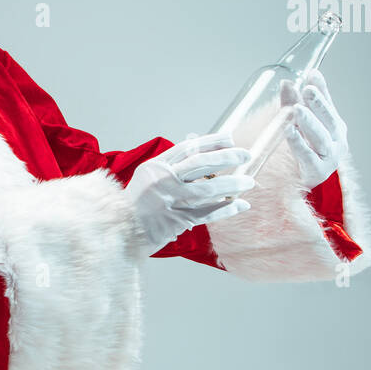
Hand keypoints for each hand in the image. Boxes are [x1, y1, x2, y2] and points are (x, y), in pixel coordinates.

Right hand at [125, 132, 256, 254]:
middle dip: (227, 157)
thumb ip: (172, 166)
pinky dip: (226, 209)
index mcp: (155, 167)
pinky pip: (208, 213)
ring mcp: (170, 201)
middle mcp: (162, 181)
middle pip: (200, 163)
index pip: (188, 148)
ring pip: (208, 189)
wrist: (122, 231)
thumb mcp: (148, 178)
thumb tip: (201, 150)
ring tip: (249, 182)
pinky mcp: (177, 221)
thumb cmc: (137, 204)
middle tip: (245, 155)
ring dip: (232, 184)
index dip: (212, 142)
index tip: (230, 138)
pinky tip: (241, 204)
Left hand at [282, 69, 348, 187]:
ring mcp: (330, 155)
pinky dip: (298, 143)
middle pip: (328, 119)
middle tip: (307, 89)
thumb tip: (287, 82)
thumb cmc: (308, 149)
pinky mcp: (317, 170)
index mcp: (335, 125)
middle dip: (318, 103)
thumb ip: (293, 104)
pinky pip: (307, 155)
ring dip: (309, 122)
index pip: (329, 103)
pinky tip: (290, 131)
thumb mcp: (302, 125)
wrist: (311, 181)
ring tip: (297, 109)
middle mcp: (337, 139)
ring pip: (320, 137)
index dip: (321, 89)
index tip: (312, 74)